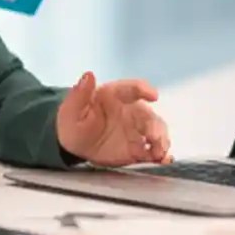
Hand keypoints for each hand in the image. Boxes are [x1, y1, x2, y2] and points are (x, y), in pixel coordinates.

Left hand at [56, 72, 172, 166]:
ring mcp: (137, 130)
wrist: (74, 144)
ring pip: (156, 132)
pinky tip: (163, 159)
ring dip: (161, 141)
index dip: (144, 90)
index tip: (153, 95)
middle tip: (154, 137)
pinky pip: (153, 150)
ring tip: (160, 152)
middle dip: (156, 126)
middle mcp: (131, 110)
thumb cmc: (73, 121)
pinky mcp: (138, 148)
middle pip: (149, 115)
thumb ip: (80, 93)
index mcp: (116, 95)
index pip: (133, 88)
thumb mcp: (71, 109)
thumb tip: (88, 75)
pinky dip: (161, 155)